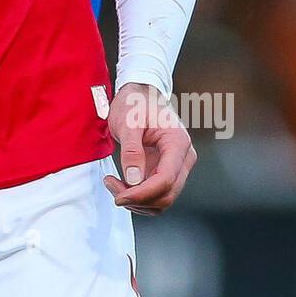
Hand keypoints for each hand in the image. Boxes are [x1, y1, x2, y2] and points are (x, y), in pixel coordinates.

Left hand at [103, 82, 195, 215]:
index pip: (166, 179)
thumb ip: (131, 151)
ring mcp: (177, 167)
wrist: (140, 95)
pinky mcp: (166, 171)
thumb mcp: (128, 123)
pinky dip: (139, 197)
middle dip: (138, 199)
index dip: (142, 193)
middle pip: (167, 194)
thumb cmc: (136, 103)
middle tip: (111, 186)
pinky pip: (156, 194)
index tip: (119, 195)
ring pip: (162, 200)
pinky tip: (121, 184)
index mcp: (178, 142)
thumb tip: (133, 179)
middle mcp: (184, 158)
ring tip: (113, 183)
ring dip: (137, 201)